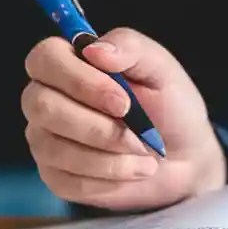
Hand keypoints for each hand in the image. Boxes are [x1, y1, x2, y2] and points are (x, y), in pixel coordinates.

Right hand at [21, 27, 225, 209]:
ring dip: (109, 156)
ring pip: (54, 148)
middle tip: (138, 134)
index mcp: (68, 63)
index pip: (44, 58)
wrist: (186, 156)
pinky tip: (134, 170)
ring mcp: (46, 139)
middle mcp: (47, 98)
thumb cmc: (170, 106)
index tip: (123, 102)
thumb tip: (93, 48)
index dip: (79, 81)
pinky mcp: (56, 177)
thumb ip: (130, 47)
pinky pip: (69, 181)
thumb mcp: (161, 69)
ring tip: (145, 154)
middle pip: (41, 106)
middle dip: (96, 126)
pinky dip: (110, 178)